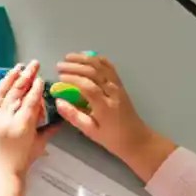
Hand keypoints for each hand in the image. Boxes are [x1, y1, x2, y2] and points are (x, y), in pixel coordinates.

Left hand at [0, 62, 56, 177]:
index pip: (31, 101)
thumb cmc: (23, 160)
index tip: (41, 79)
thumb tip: (60, 116)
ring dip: (13, 78)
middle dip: (26, 76)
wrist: (2, 171)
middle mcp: (8, 120)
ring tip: (20, 67)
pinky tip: (7, 78)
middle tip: (34, 65)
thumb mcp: (40, 143)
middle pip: (18, 93)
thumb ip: (50, 128)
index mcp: (23, 126)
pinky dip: (2, 87)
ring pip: (6, 93)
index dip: (36, 88)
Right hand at [54, 53, 174, 182]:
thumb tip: (58, 101)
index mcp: (105, 106)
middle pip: (94, 72)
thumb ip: (73, 116)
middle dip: (75, 66)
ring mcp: (118, 86)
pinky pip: (109, 67)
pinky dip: (97, 59)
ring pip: (101, 66)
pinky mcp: (120, 84)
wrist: (137, 138)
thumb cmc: (112, 138)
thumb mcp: (90, 131)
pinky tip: (86, 57)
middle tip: (59, 66)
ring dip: (84, 59)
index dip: (72, 79)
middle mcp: (113, 92)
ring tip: (68, 57)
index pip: (88, 86)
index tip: (59, 77)